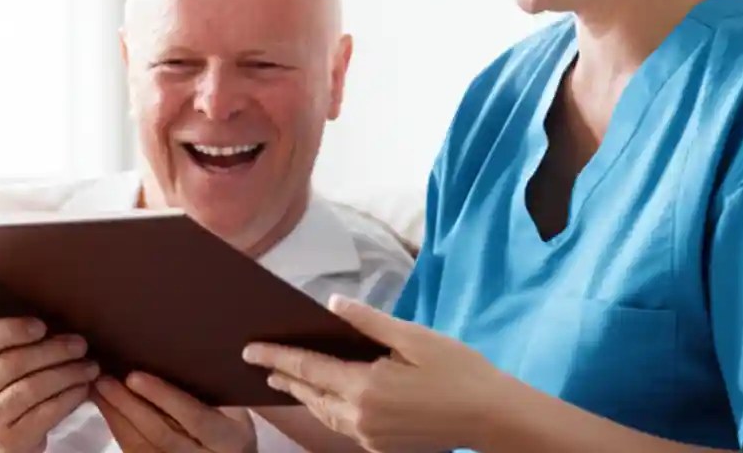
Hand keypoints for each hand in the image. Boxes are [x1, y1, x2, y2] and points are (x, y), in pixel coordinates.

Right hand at [0, 317, 99, 452]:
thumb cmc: (4, 386)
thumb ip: (17, 340)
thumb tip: (60, 322)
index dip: (13, 330)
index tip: (42, 325)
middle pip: (15, 363)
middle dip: (54, 351)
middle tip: (81, 345)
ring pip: (32, 389)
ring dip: (67, 374)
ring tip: (90, 366)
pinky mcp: (11, 438)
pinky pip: (45, 413)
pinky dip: (69, 397)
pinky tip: (83, 388)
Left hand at [92, 372, 256, 452]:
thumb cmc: (233, 431)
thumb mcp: (239, 412)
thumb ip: (218, 391)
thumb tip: (188, 353)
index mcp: (230, 438)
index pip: (195, 418)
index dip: (164, 397)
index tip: (135, 377)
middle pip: (161, 433)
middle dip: (129, 406)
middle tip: (105, 379)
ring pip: (141, 446)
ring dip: (116, 417)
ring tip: (98, 389)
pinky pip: (133, 451)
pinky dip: (117, 429)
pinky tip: (105, 409)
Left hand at [242, 295, 509, 452]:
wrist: (492, 417)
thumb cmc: (458, 370)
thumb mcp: (414, 337)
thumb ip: (369, 322)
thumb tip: (332, 305)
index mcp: (365, 387)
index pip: (307, 368)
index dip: (276, 357)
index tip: (250, 350)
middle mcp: (361, 417)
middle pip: (310, 394)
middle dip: (284, 377)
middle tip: (260, 363)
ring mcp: (371, 438)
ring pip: (325, 415)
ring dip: (305, 396)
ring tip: (287, 380)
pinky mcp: (383, 448)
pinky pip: (345, 427)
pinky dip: (329, 411)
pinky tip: (327, 400)